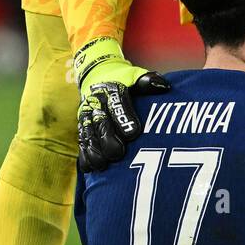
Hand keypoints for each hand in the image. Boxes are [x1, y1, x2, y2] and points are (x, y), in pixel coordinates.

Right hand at [73, 37, 170, 170]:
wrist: (97, 76)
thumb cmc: (124, 80)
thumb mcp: (135, 76)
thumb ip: (148, 81)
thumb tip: (163, 86)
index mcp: (111, 90)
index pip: (117, 104)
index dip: (125, 118)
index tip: (134, 133)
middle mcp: (96, 103)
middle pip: (101, 123)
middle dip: (108, 139)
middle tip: (118, 154)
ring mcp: (87, 116)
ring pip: (88, 134)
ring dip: (94, 150)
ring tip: (102, 164)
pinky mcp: (82, 127)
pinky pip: (81, 142)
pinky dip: (84, 155)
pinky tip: (89, 168)